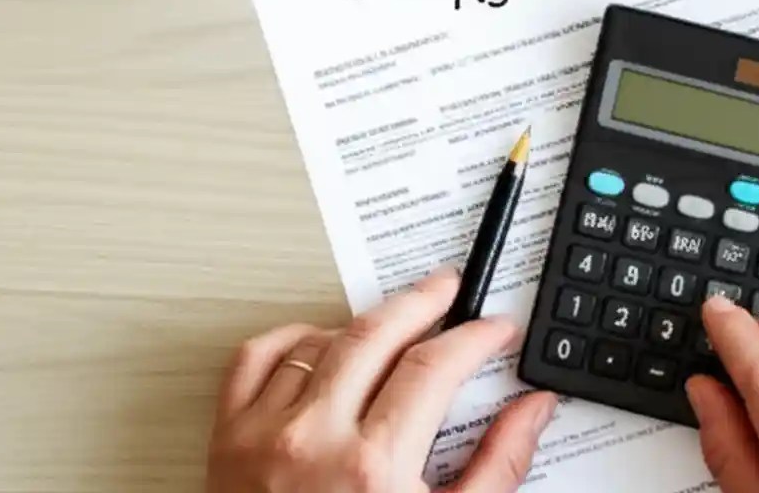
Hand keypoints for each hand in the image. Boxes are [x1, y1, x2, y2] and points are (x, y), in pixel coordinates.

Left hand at [207, 267, 557, 492]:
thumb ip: (497, 466)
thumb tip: (531, 411)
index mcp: (375, 468)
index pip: (436, 366)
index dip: (475, 336)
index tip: (494, 330)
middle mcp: (315, 442)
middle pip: (378, 333)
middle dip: (423, 301)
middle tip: (449, 291)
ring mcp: (264, 436)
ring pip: (321, 340)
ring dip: (365, 323)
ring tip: (394, 323)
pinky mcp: (227, 440)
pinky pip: (256, 359)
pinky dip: (293, 339)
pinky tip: (321, 341)